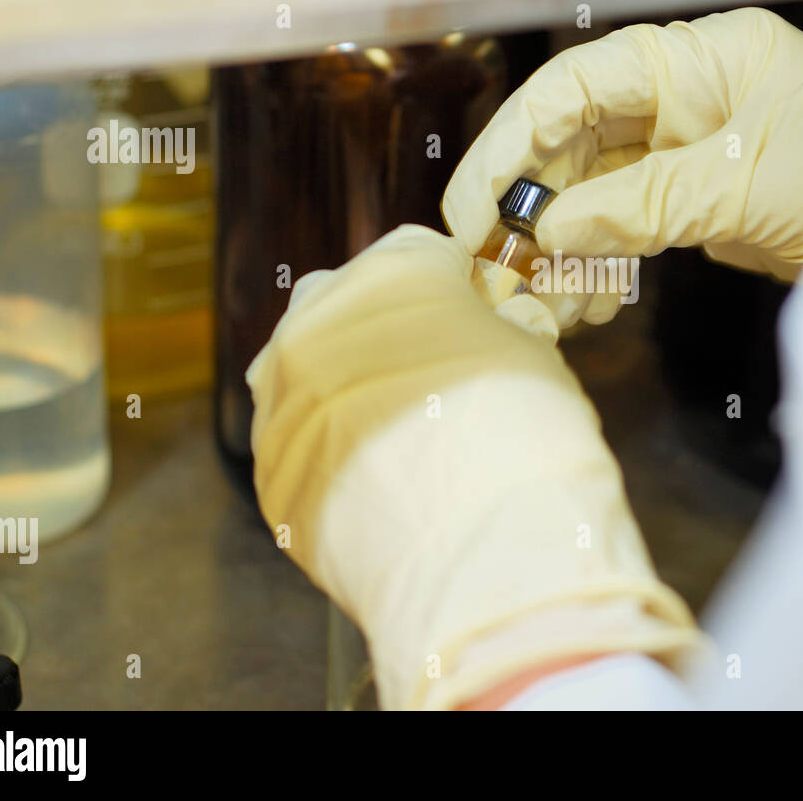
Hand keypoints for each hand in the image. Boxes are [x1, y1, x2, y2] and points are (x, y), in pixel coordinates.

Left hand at [246, 225, 699, 709]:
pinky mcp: (270, 471)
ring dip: (345, 392)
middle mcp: (317, 319)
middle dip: (385, 331)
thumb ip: (496, 327)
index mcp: (391, 270)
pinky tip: (380, 487)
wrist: (480, 547)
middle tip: (435, 377)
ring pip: (307, 376)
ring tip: (402, 439)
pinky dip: (332, 459)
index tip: (474, 316)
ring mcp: (281, 397)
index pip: (421, 255)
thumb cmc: (519, 434)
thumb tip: (491, 330)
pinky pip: (300, 448)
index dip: (456, 287)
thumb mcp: (532, 352)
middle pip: (347, 305)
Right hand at [443, 7, 802, 313]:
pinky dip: (603, 266)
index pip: (576, 87)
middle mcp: (687, 97)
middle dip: (530, 207)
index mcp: (698, 60)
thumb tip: (548, 231)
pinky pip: (631, 228)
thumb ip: (641, 204)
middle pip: (576, 143)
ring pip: (598, 193)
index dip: (512, 144)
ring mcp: (694, 151)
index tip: (472, 209)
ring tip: (541, 306)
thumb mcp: (743, 184)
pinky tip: (583, 308)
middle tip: (492, 271)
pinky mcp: (704, 201)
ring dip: (563, 250)